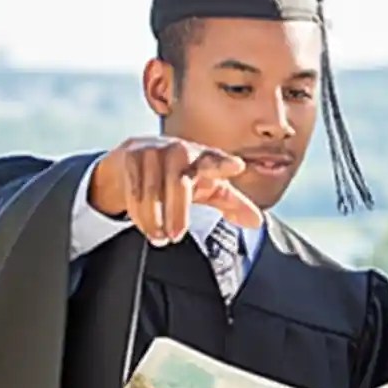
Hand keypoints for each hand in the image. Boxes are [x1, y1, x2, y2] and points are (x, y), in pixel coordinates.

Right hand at [90, 136, 261, 244]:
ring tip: (160, 238)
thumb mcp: (206, 188)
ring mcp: (153, 150)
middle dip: (177, 211)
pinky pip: (133, 187)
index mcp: (203, 158)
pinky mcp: (130, 155)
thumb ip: (231, 204)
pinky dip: (138, 211)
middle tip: (176, 237)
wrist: (132, 163)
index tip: (238, 166)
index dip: (225, 163)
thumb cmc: (178, 176)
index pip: (216, 160)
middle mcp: (180, 149)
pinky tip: (145, 226)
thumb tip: (257, 222)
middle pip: (179, 181)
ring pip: (153, 188)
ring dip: (154, 217)